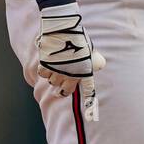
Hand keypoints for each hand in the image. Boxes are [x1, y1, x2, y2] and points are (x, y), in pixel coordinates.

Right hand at [36, 2, 105, 119]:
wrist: (63, 26)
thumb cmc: (78, 35)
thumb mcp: (89, 48)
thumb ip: (93, 59)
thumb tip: (101, 65)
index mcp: (84, 70)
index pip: (89, 91)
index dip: (90, 105)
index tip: (91, 117)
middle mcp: (71, 74)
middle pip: (65, 91)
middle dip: (63, 90)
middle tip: (62, 86)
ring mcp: (58, 71)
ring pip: (53, 82)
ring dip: (53, 77)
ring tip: (56, 67)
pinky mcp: (46, 65)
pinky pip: (43, 75)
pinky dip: (44, 71)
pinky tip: (47, 63)